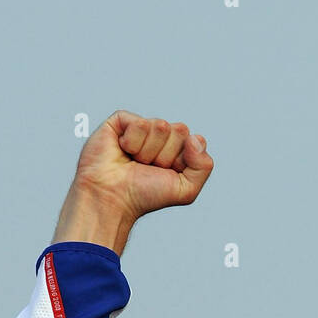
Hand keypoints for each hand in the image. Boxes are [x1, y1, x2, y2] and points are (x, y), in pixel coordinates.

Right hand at [70, 110, 214, 221]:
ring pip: (161, 126)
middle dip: (167, 155)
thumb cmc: (146, 194)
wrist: (113, 197)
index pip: (196, 141)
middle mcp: (162, 137)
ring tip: (135, 161)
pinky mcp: (123, 120)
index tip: (167, 173)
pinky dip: (133, 142)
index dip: (183, 161)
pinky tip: (123, 151)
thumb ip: (204, 166)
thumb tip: (196, 138)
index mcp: (179, 150)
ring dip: (148, 151)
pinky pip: (140, 123)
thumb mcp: (187, 189)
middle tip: (149, 168)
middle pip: (180, 130)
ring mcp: (143, 127)